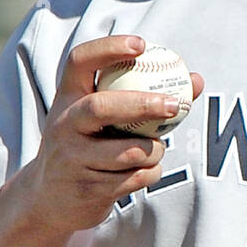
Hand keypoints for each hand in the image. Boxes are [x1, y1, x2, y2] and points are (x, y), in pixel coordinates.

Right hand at [24, 35, 204, 235]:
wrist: (51, 201)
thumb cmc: (90, 146)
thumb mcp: (103, 119)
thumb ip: (145, 97)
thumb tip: (196, 80)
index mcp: (67, 98)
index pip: (80, 61)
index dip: (109, 48)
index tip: (142, 44)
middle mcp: (63, 125)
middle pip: (101, 107)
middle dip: (142, 104)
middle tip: (175, 104)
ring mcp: (72, 158)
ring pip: (128, 151)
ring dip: (154, 150)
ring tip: (158, 148)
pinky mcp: (86, 189)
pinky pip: (134, 178)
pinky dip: (151, 173)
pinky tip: (147, 171)